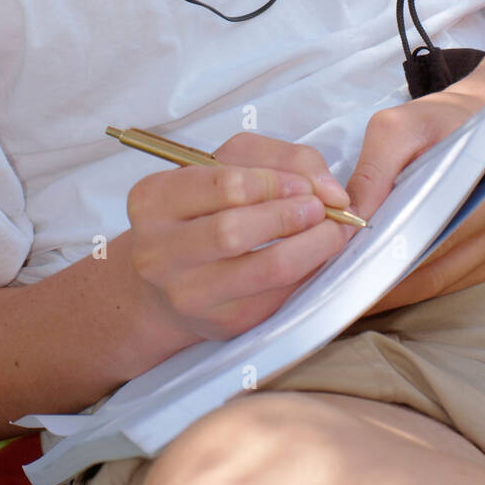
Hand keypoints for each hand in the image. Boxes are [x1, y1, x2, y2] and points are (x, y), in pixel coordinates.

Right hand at [127, 130, 359, 341]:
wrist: (171, 276)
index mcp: (154, 200)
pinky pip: (279, 295)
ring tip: (330, 230)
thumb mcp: (230, 165)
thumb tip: (330, 191)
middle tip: (322, 207)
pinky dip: (308, 271)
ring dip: (312, 245)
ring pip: (266, 268)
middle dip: (290, 214)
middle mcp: (159, 251)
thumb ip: (281, 161)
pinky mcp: (222, 323)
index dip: (276, 182)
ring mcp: (187, 294)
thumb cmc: (206, 210)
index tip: (306, 184)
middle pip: (235, 231)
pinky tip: (314, 255)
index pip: (225, 186)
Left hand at [344, 90, 484, 314]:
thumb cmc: (434, 122)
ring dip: (392, 293)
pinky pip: (444, 285)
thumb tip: (350, 219)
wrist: (478, 120)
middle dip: (381, 283)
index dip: (381, 259)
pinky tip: (377, 286)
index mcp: (480, 183)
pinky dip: (410, 289)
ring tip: (347, 292)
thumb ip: (373, 171)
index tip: (342, 271)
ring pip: (435, 284)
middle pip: (430, 268)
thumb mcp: (396, 128)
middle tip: (336, 289)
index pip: (424, 235)